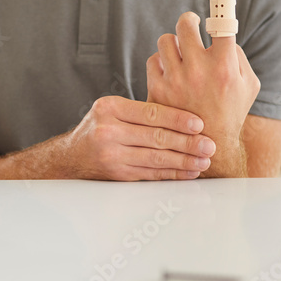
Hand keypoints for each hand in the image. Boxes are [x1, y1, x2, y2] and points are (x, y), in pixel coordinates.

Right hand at [61, 95, 216, 180]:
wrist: (71, 156)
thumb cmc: (100, 128)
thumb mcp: (112, 109)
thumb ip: (140, 109)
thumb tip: (184, 106)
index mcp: (110, 108)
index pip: (150, 113)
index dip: (178, 119)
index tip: (199, 124)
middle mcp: (108, 131)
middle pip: (155, 137)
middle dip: (187, 143)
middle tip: (208, 145)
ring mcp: (112, 155)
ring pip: (156, 158)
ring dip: (184, 161)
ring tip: (204, 161)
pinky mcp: (118, 174)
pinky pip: (151, 174)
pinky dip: (173, 173)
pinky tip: (189, 171)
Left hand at [146, 12, 260, 147]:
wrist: (209, 147)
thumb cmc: (232, 111)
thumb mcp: (249, 84)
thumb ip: (236, 54)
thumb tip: (220, 33)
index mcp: (225, 66)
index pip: (224, 22)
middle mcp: (199, 70)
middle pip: (185, 24)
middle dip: (189, 21)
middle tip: (192, 25)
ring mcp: (176, 80)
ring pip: (166, 40)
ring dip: (174, 43)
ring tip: (182, 54)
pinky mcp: (157, 90)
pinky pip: (153, 60)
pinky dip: (162, 62)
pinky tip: (171, 72)